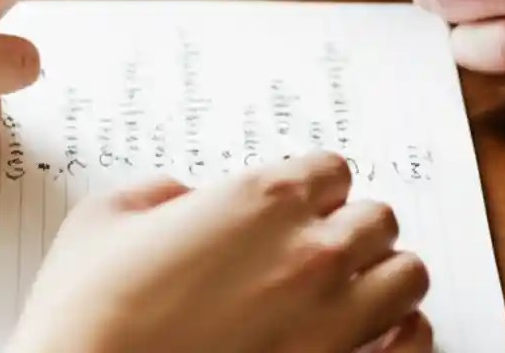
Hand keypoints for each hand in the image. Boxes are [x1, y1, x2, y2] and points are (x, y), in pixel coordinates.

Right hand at [8, 152, 431, 352]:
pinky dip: (402, 335)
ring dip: (381, 279)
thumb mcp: (101, 223)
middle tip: (317, 254)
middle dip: (350, 231)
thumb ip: (155, 195)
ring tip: (346, 297)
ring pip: (408, 276)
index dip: (310, 190)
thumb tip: (179, 201)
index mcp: (259, 201)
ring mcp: (335, 321)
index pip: (332, 169)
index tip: (293, 210)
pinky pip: (416, 342)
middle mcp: (310, 254)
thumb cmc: (88, 318)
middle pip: (378, 219)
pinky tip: (370, 339)